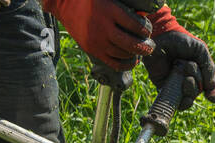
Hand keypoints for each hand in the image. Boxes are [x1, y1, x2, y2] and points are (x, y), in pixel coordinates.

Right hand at [41, 0, 155, 72]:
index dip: (146, 29)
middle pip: (132, 44)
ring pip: (124, 54)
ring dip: (136, 54)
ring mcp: (98, 41)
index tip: (147, 30)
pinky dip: (127, 64)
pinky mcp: (93, 50)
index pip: (136, 25)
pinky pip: (114, 63)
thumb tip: (143, 15)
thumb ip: (124, 6)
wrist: (64, 3)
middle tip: (150, 45)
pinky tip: (132, 60)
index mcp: (110, 10)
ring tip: (141, 50)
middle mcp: (104, 27)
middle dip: (146, 47)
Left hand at [143, 6, 214, 109]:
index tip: (211, 95)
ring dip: (190, 87)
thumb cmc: (182, 41)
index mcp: (199, 74)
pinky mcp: (164, 87)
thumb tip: (212, 93)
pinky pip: (175, 102)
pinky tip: (182, 83)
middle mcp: (189, 81)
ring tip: (184, 71)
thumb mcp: (201, 51)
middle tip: (189, 65)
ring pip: (189, 98)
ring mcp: (176, 85)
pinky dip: (181, 100)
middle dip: (197, 80)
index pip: (208, 90)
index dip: (211, 94)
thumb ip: (209, 69)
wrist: (162, 35)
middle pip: (198, 92)